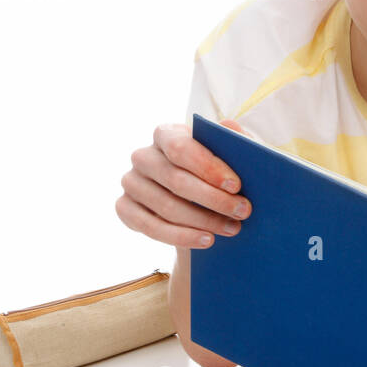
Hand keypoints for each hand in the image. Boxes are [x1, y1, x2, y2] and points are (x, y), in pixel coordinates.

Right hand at [116, 119, 252, 248]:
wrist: (198, 204)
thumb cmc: (216, 173)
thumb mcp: (230, 156)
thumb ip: (233, 141)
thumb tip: (229, 126)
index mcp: (166, 134)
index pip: (180, 147)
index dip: (207, 166)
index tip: (236, 185)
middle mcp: (143, 156)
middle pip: (175, 179)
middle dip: (214, 198)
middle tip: (243, 211)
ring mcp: (131, 182)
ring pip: (166, 206)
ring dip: (203, 221)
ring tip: (233, 229)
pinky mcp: (124, 208)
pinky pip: (151, 227)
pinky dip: (182, 236)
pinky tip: (207, 240)